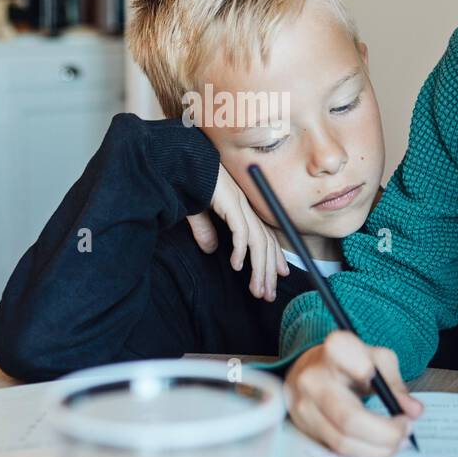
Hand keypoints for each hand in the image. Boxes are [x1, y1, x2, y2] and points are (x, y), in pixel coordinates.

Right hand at [186, 163, 288, 301]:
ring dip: (259, 269)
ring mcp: (239, 206)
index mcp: (241, 208)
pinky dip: (241, 250)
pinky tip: (238, 266)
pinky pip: (241, 231)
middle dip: (268, 272)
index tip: (277, 277)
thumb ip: (206, 230)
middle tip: (268, 295)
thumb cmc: (188, 183)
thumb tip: (211, 249)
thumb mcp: (197, 213)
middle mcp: (244, 208)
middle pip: (265, 244)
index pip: (264, 237)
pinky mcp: (230, 204)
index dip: (273, 258)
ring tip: (257, 290)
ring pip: (258, 243)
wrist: (180, 162)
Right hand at [285, 331, 422, 456]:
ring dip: (377, 449)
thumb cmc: (349, 362)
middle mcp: (313, 378)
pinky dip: (363, 452)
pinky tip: (377, 446)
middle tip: (406, 431)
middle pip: (350, 418)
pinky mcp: (304, 427)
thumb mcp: (377, 359)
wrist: (310, 370)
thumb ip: (396, 383)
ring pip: (343, 441)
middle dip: (386, 433)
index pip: (355, 363)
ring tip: (396, 442)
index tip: (400, 401)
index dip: (379, 383)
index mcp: (335, 350)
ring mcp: (304, 406)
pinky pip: (337, 450)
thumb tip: (414, 411)